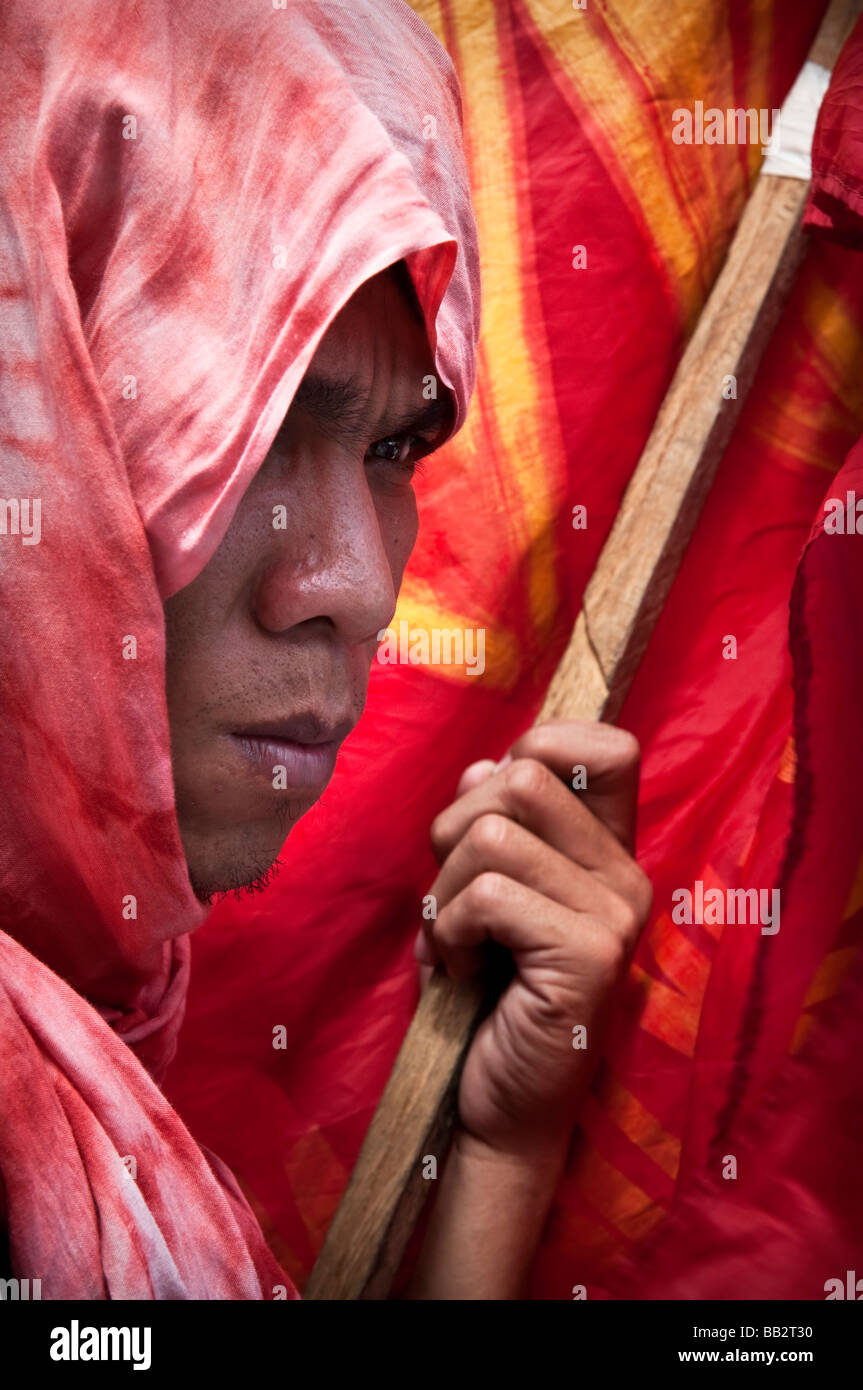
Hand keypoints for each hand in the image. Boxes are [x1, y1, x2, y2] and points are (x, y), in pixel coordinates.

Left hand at [415, 720, 651, 1157]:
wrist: (497, 1106)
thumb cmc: (481, 994)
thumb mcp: (477, 891)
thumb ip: (489, 823)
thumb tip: (482, 766)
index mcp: (607, 851)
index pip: (610, 746)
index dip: (537, 748)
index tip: (493, 813)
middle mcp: (626, 875)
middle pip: (523, 774)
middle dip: (455, 827)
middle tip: (455, 895)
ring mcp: (615, 915)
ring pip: (490, 835)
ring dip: (444, 890)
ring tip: (457, 942)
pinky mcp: (590, 956)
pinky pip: (488, 896)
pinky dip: (447, 932)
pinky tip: (461, 973)